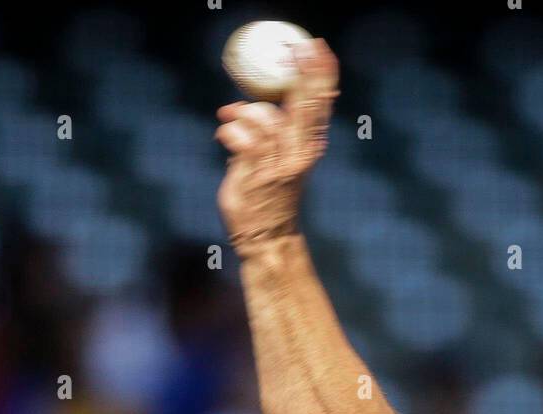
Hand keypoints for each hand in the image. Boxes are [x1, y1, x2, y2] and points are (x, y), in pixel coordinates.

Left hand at [215, 37, 339, 256]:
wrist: (268, 237)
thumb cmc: (270, 197)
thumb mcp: (278, 161)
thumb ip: (271, 132)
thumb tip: (242, 105)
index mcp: (307, 148)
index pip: (318, 105)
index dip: (319, 75)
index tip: (317, 47)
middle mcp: (298, 154)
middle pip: (303, 104)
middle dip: (303, 74)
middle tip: (298, 48)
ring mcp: (278, 164)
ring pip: (263, 118)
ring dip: (242, 114)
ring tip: (229, 120)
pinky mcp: (257, 174)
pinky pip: (243, 138)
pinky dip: (229, 132)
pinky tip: (224, 135)